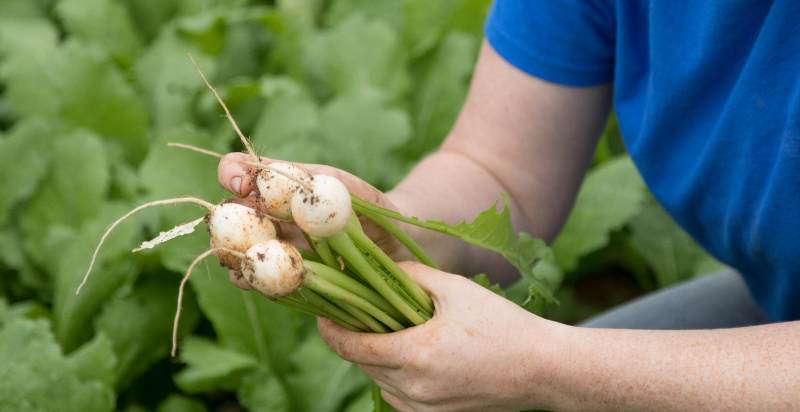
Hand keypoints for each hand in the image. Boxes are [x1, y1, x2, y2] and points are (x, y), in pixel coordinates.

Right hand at [216, 152, 403, 288]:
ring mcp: (270, 246)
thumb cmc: (365, 205)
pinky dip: (254, 281)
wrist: (391, 244)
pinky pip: (259, 280)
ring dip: (233, 257)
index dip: (232, 172)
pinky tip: (256, 282)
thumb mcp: (342, 186)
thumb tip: (275, 180)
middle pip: (227, 216)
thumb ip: (311, 181)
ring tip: (241, 262)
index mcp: (276, 184)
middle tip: (229, 231)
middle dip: (223, 224)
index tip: (239, 183)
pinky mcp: (280, 277)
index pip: (240, 170)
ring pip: (236, 251)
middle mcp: (266, 214)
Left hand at [318, 262, 566, 411]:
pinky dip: (394, 377)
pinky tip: (408, 356)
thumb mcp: (455, 289)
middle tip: (351, 314)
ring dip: (374, 359)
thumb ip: (412, 276)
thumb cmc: (502, 325)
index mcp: (415, 356)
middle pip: (363, 365)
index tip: (322, 313)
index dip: (331, 330)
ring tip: (381, 332)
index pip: (353, 347)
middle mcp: (415, 390)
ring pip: (380, 382)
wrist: (542, 369)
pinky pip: (399, 397)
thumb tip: (382, 270)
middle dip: (351, 340)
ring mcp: (425, 410)